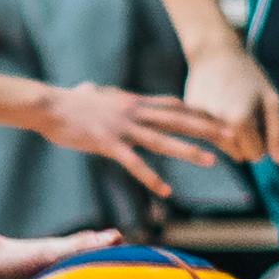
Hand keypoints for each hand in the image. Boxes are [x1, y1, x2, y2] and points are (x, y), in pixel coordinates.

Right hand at [37, 83, 251, 195]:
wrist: (47, 105)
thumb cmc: (67, 102)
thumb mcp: (92, 93)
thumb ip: (100, 93)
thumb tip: (93, 87)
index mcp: (134, 101)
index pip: (174, 106)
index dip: (198, 113)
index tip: (220, 120)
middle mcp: (134, 112)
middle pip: (178, 120)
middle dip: (206, 128)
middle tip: (232, 136)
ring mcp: (122, 128)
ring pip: (162, 140)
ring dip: (188, 151)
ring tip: (211, 161)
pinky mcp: (107, 143)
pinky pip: (134, 163)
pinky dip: (151, 177)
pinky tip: (165, 190)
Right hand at [183, 36, 278, 168]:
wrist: (215, 53)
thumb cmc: (249, 76)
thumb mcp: (271, 101)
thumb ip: (277, 133)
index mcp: (239, 121)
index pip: (255, 155)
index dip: (261, 141)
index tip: (260, 123)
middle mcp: (216, 124)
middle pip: (238, 155)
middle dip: (246, 141)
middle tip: (247, 114)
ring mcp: (199, 121)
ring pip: (222, 147)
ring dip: (230, 136)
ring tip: (232, 108)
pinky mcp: (188, 117)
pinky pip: (208, 134)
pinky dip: (215, 126)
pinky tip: (217, 105)